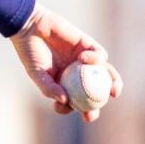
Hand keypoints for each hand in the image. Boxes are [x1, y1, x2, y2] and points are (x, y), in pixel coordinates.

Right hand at [9, 4, 122, 121]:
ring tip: (114, 91)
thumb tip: (64, 101)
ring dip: (113, 83)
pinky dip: (95, 58)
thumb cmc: (30, 53)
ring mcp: (85, 61)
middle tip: (102, 107)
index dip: (85, 111)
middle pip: (96, 90)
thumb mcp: (37, 73)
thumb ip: (49, 88)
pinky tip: (81, 58)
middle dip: (102, 102)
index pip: (79, 101)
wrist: (30, 27)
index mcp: (66, 84)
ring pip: (106, 73)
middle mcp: (78, 74)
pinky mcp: (89, 46)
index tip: (85, 115)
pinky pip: (99, 55)